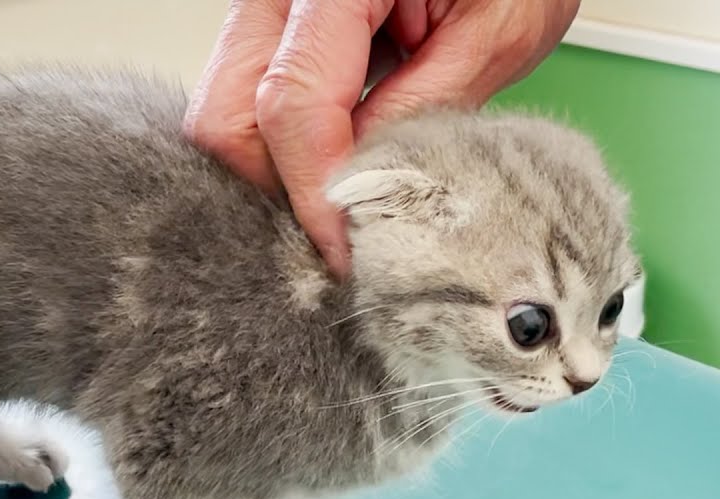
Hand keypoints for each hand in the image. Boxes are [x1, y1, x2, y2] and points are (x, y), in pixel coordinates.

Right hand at [185, 0, 578, 278]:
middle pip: (227, 119)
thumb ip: (423, 112)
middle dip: (277, 187)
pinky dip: (282, 142)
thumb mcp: (496, 29)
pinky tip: (333, 155)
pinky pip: (245, 101)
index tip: (344, 250)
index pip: (290, 105)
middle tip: (339, 231)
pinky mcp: (268, 32)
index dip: (313, 192)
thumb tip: (364, 198)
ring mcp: (263, 9)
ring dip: (278, 166)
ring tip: (342, 190)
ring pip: (225, 116)